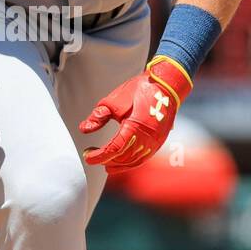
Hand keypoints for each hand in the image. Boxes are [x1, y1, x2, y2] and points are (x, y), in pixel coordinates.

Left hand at [79, 56, 191, 170]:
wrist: (165, 85)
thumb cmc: (141, 90)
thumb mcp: (114, 100)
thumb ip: (99, 116)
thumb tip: (84, 129)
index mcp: (135, 127)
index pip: (114, 149)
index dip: (99, 155)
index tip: (87, 156)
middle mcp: (147, 138)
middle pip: (123, 157)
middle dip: (105, 159)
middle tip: (91, 156)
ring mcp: (155, 142)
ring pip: (133, 161)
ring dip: (117, 164)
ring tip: (104, 161)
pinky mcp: (158, 142)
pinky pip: (143, 158)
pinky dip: (130, 163)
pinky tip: (121, 161)